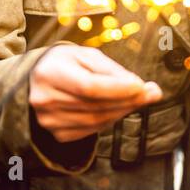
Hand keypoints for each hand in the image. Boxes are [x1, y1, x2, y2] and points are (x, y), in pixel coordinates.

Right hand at [29, 45, 161, 142]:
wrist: (38, 79)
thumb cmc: (67, 62)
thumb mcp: (87, 55)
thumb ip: (114, 71)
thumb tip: (144, 88)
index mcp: (50, 72)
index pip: (88, 86)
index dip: (117, 89)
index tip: (141, 86)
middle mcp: (45, 99)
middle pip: (95, 106)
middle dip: (128, 101)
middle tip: (151, 93)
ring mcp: (49, 120)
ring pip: (96, 121)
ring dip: (122, 111)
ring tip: (138, 99)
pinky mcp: (57, 133)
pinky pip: (91, 130)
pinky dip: (109, 120)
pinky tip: (117, 108)